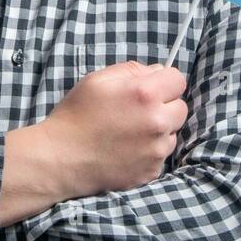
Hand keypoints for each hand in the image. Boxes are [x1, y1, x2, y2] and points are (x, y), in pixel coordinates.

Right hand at [40, 61, 188, 197]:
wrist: (61, 159)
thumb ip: (133, 70)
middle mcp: (157, 122)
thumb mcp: (98, 79)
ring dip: (159, 131)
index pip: (178, 80)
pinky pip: (161, 155)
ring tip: (129, 133)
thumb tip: (158, 72)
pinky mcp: (152, 171)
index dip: (164, 82)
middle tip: (138, 112)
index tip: (152, 88)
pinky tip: (127, 150)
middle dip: (164, 106)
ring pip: (172, 133)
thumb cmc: (76, 115)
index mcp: (145, 94)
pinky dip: (150, 152)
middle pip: (180, 108)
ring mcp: (156, 150)